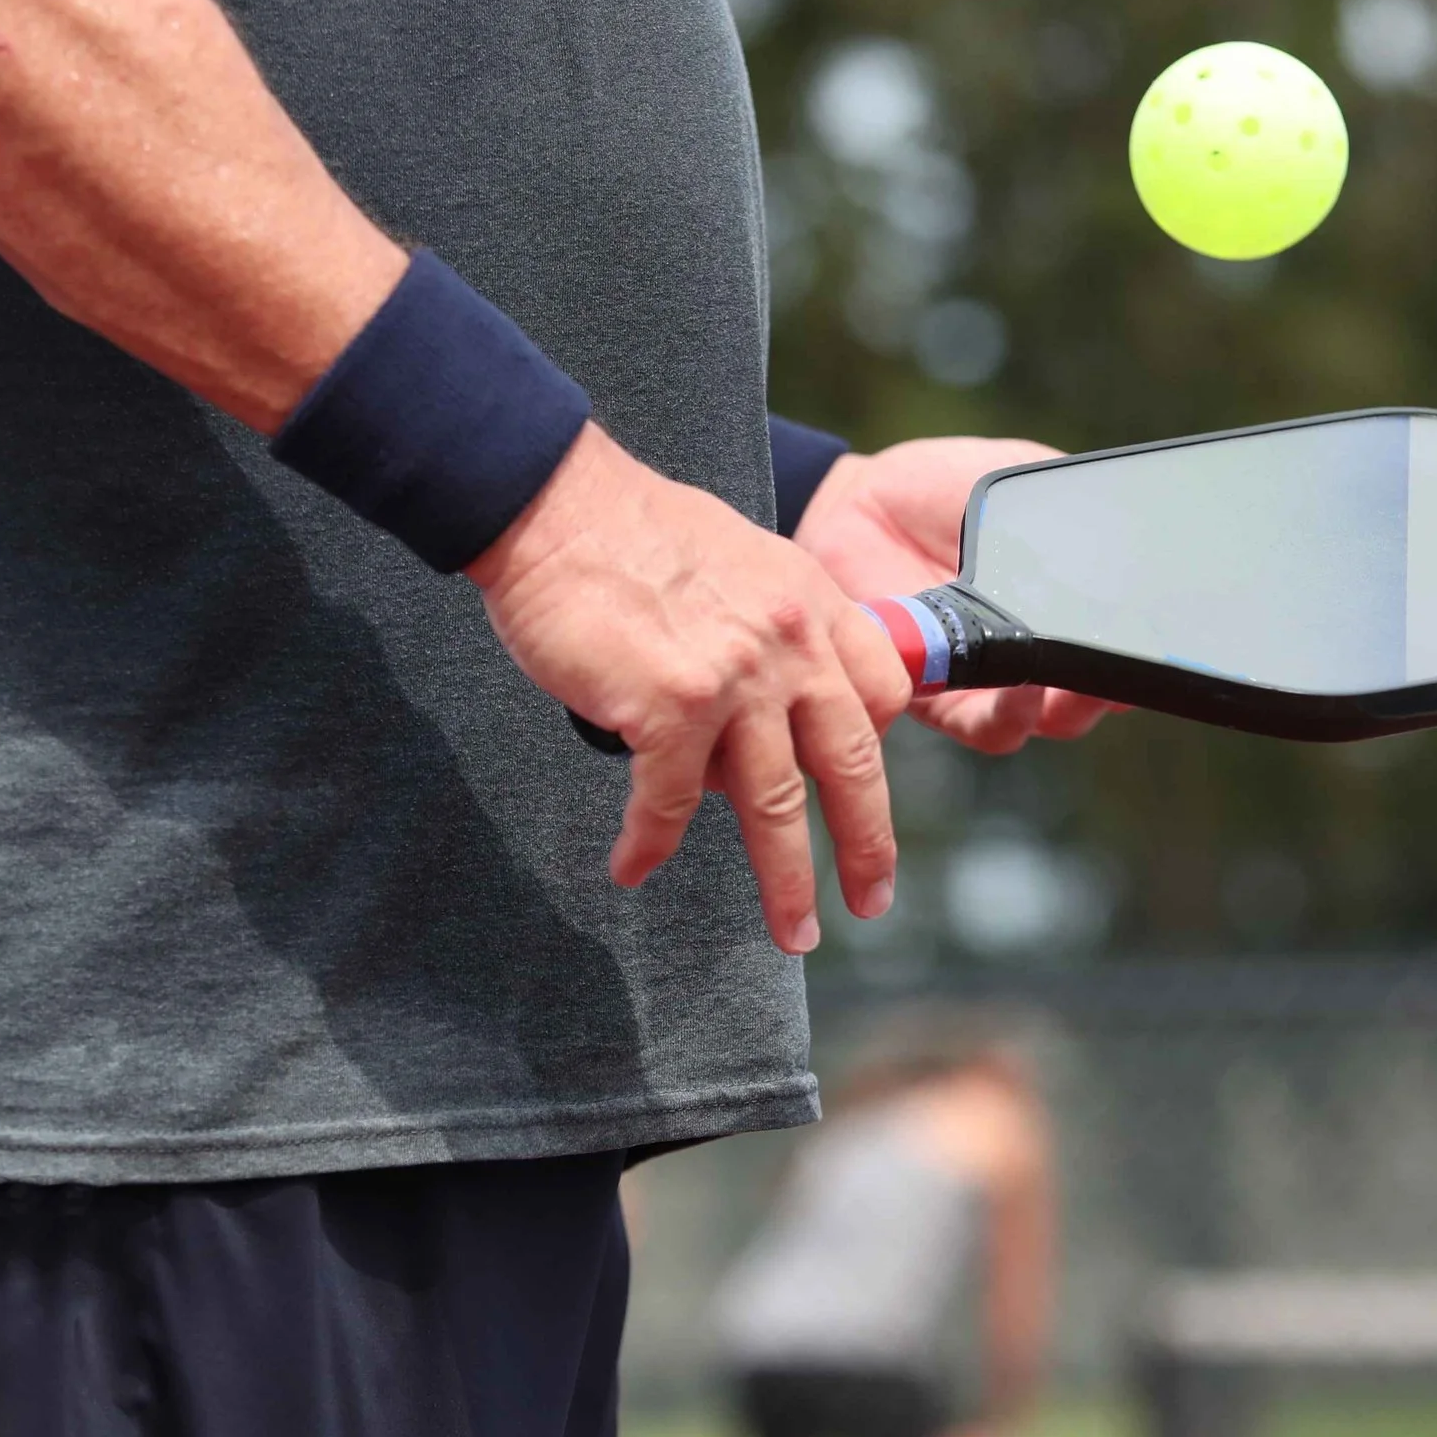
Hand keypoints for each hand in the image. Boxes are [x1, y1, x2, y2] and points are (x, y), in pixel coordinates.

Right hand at [468, 425, 911, 953]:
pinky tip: (633, 868)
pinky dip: (648, 842)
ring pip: (776, 805)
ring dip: (784, 882)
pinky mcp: (670, 705)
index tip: (860, 792)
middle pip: (851, 766)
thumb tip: (768, 707)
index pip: (880, 694)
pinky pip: (668, 801)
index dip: (872, 748)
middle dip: (868, 846)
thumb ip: (774, 630)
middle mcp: (791, 643)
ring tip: (792, 931)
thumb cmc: (632, 532)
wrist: (555, 504)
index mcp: (813, 604)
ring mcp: (736, 678)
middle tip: (872, 900)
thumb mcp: (742, 563)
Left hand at [793, 437, 1122, 753]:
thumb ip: (1072, 507)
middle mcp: (1030, 656)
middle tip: (1125, 666)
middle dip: (1116, 690)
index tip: (1162, 639)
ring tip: (1081, 681)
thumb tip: (1125, 528)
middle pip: (1089, 699)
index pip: (1114, 650)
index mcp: (1059, 610)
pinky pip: (985, 726)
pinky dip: (1012, 713)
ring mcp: (985, 681)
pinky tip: (1021, 679)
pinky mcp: (937, 695)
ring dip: (1073, 709)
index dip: (1142, 655)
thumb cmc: (942, 491)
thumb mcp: (1022, 480)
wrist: (860, 500)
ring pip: (1045, 724)